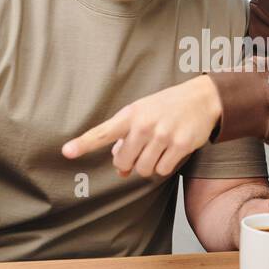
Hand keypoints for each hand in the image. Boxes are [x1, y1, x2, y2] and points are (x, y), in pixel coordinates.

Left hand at [62, 75, 222, 177]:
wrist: (202, 98)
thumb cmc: (167, 107)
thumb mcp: (142, 113)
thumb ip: (126, 138)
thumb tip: (121, 170)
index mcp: (131, 115)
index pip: (103, 132)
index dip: (83, 143)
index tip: (67, 152)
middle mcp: (144, 124)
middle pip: (124, 162)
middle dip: (129, 163)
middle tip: (140, 151)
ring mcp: (163, 135)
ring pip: (143, 170)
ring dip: (148, 165)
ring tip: (158, 149)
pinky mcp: (180, 145)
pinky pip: (162, 170)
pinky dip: (164, 166)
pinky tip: (170, 151)